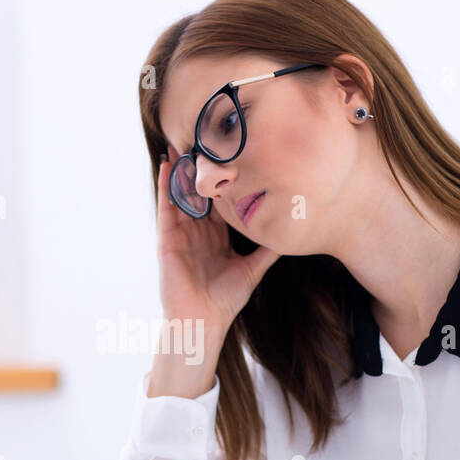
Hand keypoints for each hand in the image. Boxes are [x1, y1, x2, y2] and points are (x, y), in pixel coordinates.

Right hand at [155, 144, 280, 340]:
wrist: (202, 321)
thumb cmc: (225, 300)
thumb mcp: (253, 268)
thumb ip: (268, 249)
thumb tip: (293, 233)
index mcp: (215, 237)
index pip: (220, 202)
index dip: (225, 180)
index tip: (232, 155)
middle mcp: (197, 232)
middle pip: (199, 192)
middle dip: (200, 169)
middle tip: (204, 137)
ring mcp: (181, 234)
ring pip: (182, 194)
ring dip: (181, 169)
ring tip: (182, 142)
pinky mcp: (167, 239)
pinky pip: (166, 207)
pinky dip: (166, 186)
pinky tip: (168, 165)